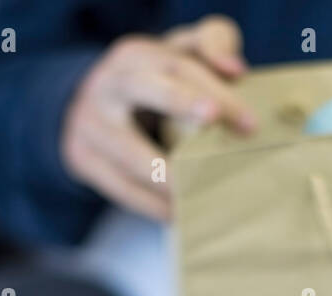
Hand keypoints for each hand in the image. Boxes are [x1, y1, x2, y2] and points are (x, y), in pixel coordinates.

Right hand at [61, 14, 257, 220]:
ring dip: (168, 178)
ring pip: (129, 153)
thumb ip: (210, 44)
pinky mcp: (82, 159)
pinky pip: (119, 187)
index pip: (179, 66)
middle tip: (212, 124)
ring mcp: (90, 124)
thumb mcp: (176, 54)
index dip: (215, 90)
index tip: (249, 124)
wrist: (85, 107)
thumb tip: (235, 70)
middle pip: (146, 87)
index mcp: (135, 55)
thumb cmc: (151, 82)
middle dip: (180, 102)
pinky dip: (151, 205)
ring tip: (202, 195)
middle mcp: (109, 85)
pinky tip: (178, 214)